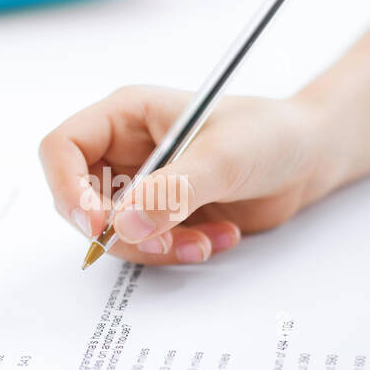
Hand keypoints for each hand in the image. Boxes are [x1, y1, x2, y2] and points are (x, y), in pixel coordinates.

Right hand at [38, 85, 337, 263]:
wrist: (308, 158)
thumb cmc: (269, 135)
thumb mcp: (223, 157)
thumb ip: (173, 191)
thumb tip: (123, 225)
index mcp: (125, 116)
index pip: (62, 149)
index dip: (67, 188)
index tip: (98, 224)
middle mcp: (125, 151)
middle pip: (80, 202)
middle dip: (122, 232)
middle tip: (167, 241)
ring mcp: (141, 187)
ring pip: (114, 234)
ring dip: (157, 248)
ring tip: (206, 240)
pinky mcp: (162, 216)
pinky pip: (148, 248)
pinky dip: (180, 252)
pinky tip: (220, 237)